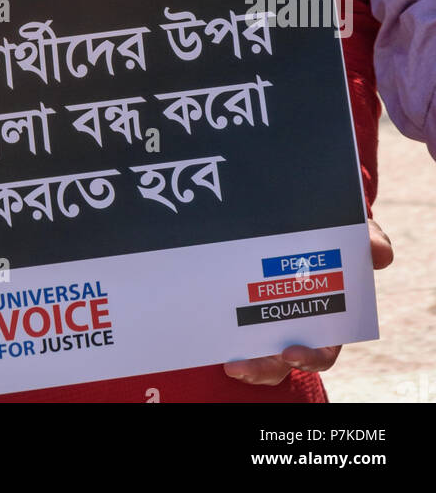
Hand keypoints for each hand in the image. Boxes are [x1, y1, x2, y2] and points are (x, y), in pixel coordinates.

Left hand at [223, 219, 392, 385]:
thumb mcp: (352, 236)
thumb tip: (381, 253)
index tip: (291, 352)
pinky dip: (228, 341)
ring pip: (259, 359)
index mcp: (325, 320)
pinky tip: (215, 339)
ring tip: (229, 364)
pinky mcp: (245, 315)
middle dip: (264, 368)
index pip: (320, 352)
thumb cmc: (334, 239)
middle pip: (282, 362)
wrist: (302, 228)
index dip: (309, 357)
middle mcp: (297, 330)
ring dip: (246, 365)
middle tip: (243, 366)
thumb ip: (369, 242)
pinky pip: (237, 338)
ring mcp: (269, 325)